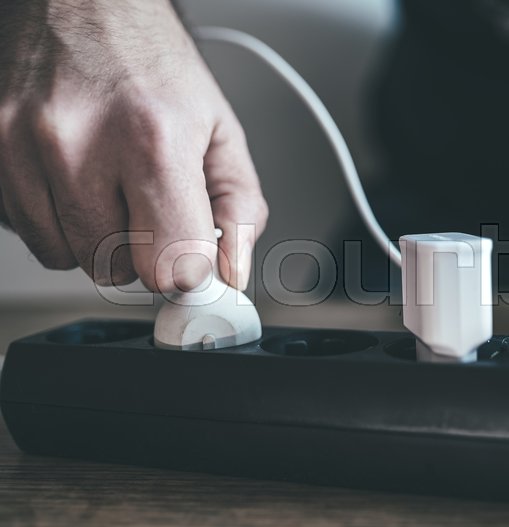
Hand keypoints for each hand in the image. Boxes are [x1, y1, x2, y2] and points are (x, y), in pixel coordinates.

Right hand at [0, 0, 267, 291]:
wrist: (86, 5)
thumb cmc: (155, 64)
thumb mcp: (222, 132)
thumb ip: (239, 210)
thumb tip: (230, 273)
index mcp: (153, 139)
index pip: (169, 266)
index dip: (188, 271)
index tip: (192, 261)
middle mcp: (79, 143)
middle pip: (114, 269)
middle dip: (141, 249)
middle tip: (152, 205)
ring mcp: (24, 145)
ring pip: (68, 256)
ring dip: (98, 236)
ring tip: (113, 184)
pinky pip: (30, 230)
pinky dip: (59, 218)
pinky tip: (78, 178)